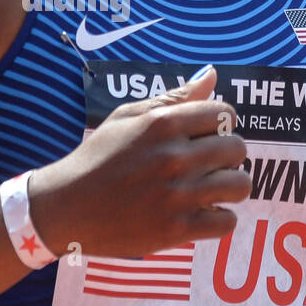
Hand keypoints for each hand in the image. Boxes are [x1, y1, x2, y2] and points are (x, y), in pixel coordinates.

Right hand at [30, 65, 251, 257]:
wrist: (66, 207)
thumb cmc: (97, 158)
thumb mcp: (127, 117)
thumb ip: (173, 97)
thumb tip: (211, 75)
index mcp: (162, 124)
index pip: (225, 114)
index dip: (220, 125)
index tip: (205, 137)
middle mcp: (174, 157)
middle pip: (237, 149)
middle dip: (228, 155)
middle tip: (208, 165)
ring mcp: (177, 195)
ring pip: (240, 185)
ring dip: (230, 186)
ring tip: (211, 189)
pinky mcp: (176, 229)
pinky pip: (227, 222)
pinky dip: (221, 218)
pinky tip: (203, 213)